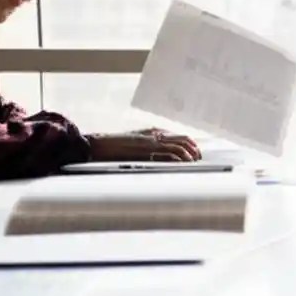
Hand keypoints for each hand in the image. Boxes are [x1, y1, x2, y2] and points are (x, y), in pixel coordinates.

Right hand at [87, 130, 201, 161]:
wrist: (97, 146)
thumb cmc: (112, 146)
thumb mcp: (133, 141)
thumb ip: (148, 143)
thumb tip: (164, 151)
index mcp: (151, 132)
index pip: (177, 135)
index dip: (190, 144)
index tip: (195, 152)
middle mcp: (153, 135)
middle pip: (182, 139)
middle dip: (194, 149)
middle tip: (198, 159)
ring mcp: (151, 143)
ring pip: (179, 146)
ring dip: (189, 155)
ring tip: (194, 162)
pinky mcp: (146, 151)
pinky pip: (168, 154)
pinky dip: (179, 159)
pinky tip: (184, 164)